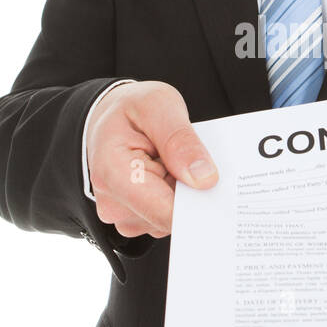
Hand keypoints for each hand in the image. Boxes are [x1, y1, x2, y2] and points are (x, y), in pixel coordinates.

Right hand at [86, 80, 217, 238]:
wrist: (110, 117)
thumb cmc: (131, 108)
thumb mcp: (157, 105)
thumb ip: (179, 140)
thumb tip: (204, 178)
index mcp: (112, 174)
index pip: (164, 212)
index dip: (196, 203)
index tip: (217, 186)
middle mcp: (113, 205)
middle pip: (171, 219)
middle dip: (190, 192)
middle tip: (191, 160)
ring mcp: (123, 217)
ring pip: (172, 221)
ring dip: (183, 194)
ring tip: (174, 162)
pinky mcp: (135, 220)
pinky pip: (168, 218)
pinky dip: (177, 197)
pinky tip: (172, 173)